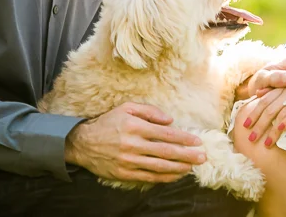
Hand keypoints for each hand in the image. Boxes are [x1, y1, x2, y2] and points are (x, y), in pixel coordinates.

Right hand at [65, 102, 205, 182]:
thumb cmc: (108, 123)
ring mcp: (129, 161)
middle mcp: (133, 145)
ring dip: (179, 167)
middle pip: (166, 152)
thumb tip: (169, 120)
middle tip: (202, 157)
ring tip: (192, 166)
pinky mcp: (125, 174)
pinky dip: (165, 177)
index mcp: (135, 127)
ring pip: (160, 166)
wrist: (83, 143)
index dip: (184, 138)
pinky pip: (149, 177)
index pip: (166, 134)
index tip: (197, 141)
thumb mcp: (126, 108)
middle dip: (187, 155)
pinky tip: (176, 175)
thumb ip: (149, 111)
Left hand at [239, 78, 285, 147]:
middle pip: (268, 106)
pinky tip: (277, 132)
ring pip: (277, 111)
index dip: (254, 113)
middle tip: (250, 139)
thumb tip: (259, 94)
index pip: (265, 99)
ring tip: (264, 144)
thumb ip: (278, 90)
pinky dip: (284, 123)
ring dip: (269, 129)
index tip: (245, 126)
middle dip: (258, 123)